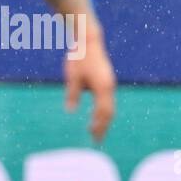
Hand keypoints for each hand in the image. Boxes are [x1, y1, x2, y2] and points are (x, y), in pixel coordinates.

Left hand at [64, 20, 115, 141]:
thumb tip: (70, 111)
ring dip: (103, 119)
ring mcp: (109, 83)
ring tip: (95, 130)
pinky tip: (95, 116)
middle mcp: (109, 87)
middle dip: (103, 126)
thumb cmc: (79, 58)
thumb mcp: (73, 77)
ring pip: (109, 107)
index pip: (103, 112)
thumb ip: (72, 95)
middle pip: (109, 112)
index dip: (99, 126)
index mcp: (102, 87)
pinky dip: (103, 111)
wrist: (89, 40)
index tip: (93, 137)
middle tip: (96, 140)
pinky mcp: (107, 80)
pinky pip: (107, 100)